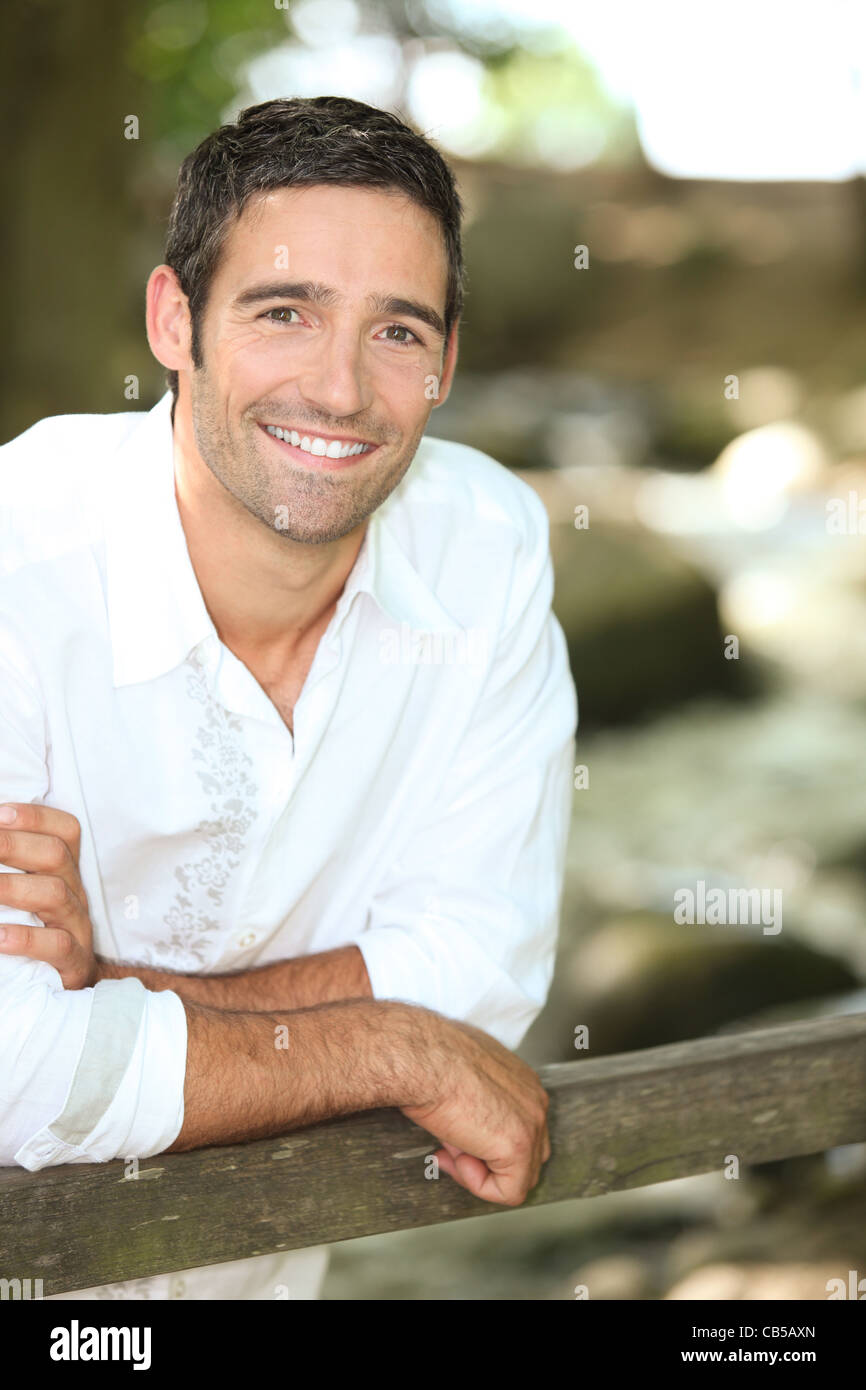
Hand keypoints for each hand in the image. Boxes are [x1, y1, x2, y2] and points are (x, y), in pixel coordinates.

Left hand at [0, 803, 96, 988]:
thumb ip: (12, 870)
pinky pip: (58, 945)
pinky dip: (26, 939)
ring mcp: (77, 926)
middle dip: (13, 845)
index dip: (34, 817)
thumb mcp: (27, 894)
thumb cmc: (37, 930)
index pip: (65, 830)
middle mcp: (75, 892)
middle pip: (57, 855)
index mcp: (65, 871)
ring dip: (12, 887)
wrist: (67, 986)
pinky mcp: (74, 962)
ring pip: (56, 894)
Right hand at [399, 1012, 550, 1206]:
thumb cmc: (427, 1060)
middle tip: (445, 1149)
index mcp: (522, 1081)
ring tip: (448, 1147)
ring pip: (519, 1177)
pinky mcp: (519, 1146)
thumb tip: (461, 1130)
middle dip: (485, 1160)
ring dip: (480, 1172)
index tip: (448, 1137)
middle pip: (527, 1156)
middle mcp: (535, 1100)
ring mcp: (532, 1123)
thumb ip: (472, 1103)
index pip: (518, 1130)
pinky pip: (509, 1191)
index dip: (481, 1143)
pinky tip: (455, 1156)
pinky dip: (478, 1185)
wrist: (418, 1057)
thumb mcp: (457, 1078)